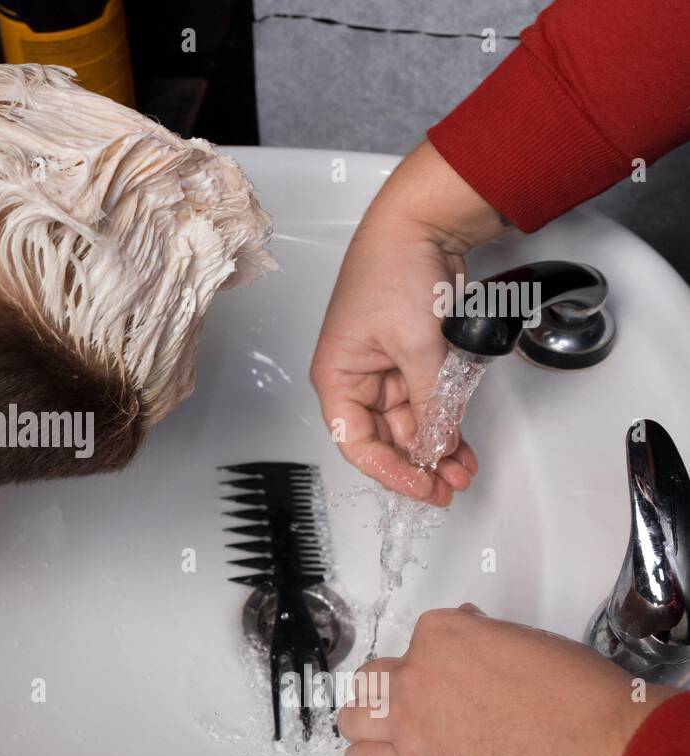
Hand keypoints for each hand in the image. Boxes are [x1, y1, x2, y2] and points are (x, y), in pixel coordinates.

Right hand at [310, 140, 506, 505]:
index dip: (390, 470)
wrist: (424, 223)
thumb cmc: (394, 271)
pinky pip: (429, 400)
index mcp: (337, 376)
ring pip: (411, 422)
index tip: (422, 487)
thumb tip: (439, 447)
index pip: (356, 442)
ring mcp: (388, 368)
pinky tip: (463, 441)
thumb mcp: (416, 347)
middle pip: (386, 437)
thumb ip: (431, 402)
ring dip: (437, 446)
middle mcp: (358, 377)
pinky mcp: (415, 356)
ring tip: (463, 469)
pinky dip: (447, 420)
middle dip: (420, 462)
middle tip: (449, 486)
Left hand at [340, 604, 679, 755]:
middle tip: (423, 706)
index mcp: (445, 633)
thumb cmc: (579, 699)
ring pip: (356, 717)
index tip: (457, 674)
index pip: (421, 640)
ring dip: (373, 723)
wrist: (591, 749)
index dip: (438, 660)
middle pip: (376, 676)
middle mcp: (416, 673)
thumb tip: (479, 642)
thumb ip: (490, 641)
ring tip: (399, 735)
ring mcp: (408, 721)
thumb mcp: (534, 643)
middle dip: (396, 688)